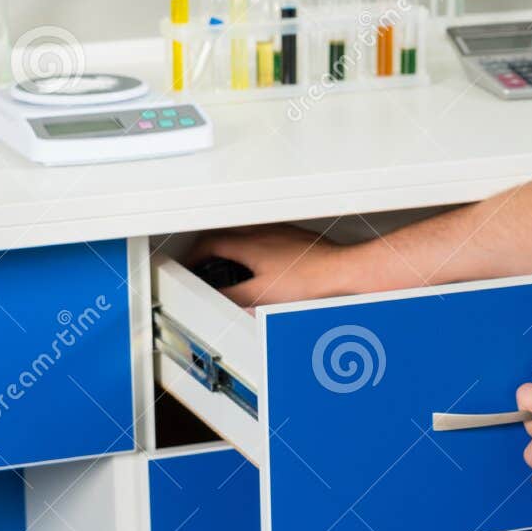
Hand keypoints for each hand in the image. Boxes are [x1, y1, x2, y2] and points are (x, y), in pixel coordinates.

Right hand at [185, 225, 353, 306]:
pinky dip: (254, 248)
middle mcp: (264, 233)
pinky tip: (263, 263)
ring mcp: (282, 233)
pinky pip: (266, 237)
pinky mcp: (297, 238)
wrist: (343, 272)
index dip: (193, 255)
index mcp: (250, 244)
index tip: (188, 265)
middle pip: (225, 233)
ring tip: (228, 263)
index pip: (210, 242)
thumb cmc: (310, 281)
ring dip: (232, 246)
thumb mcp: (262, 295)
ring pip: (246, 234)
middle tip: (202, 262)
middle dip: (209, 248)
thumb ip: (234, 296)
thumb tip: (215, 297)